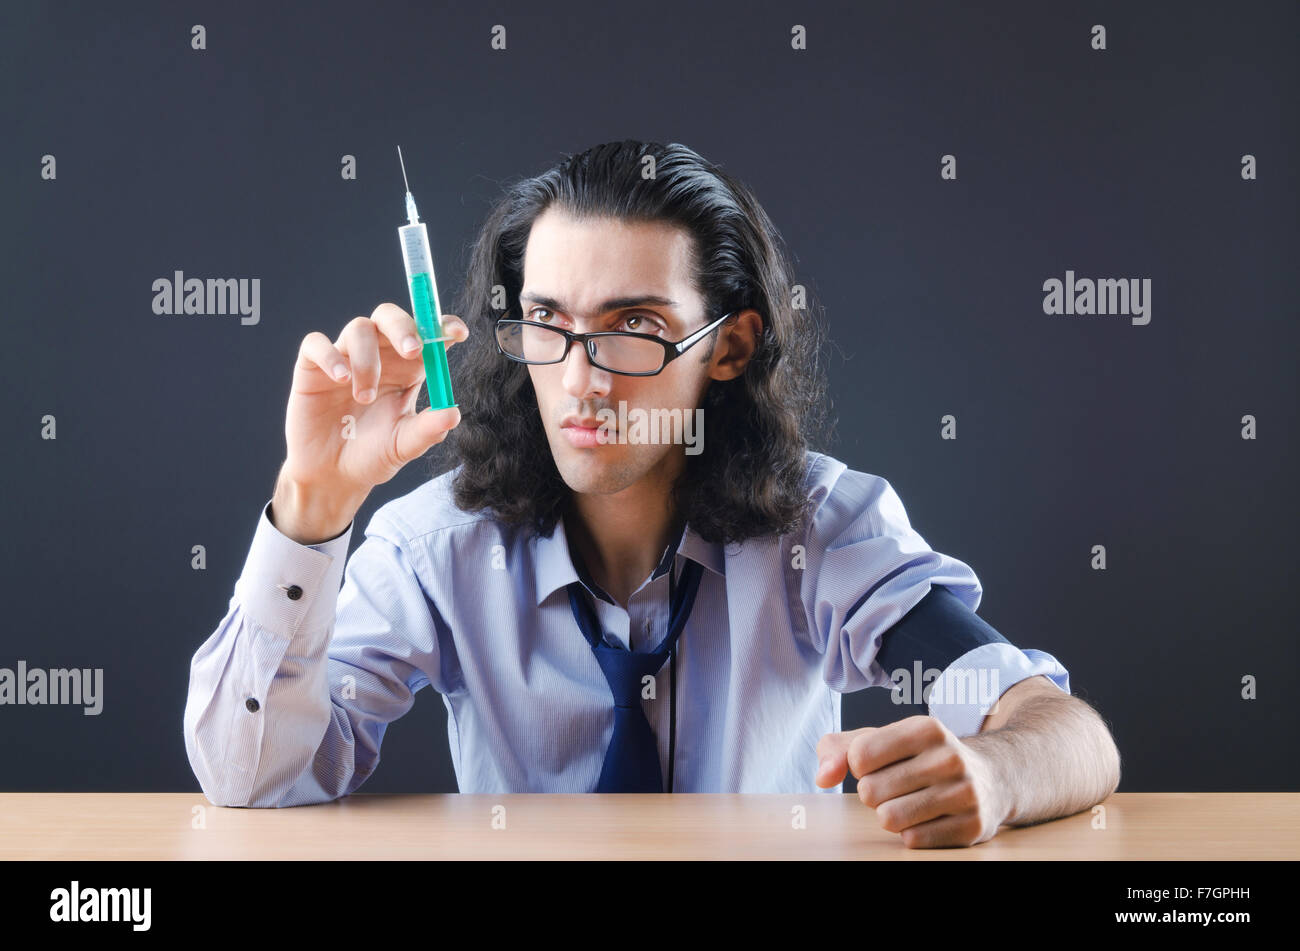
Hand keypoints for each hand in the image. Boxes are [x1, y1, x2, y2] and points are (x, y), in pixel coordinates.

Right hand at [283, 302, 467, 497]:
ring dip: (368, 360)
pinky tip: (341, 379)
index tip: (458, 333)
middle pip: (391, 317)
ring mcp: (346, 358)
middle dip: (404, 327)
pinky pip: (316, 343)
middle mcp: (379, 356)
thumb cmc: (373, 455)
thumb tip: (453, 413)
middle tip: (413, 350)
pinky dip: (330, 356)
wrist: (333, 476)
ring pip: (359, 328)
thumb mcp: (404, 445)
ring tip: (364, 398)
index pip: (427, 335)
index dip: (443, 326)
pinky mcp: (312, 368)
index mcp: (408, 369)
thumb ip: (428, 429)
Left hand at [815, 715, 1010, 847]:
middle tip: (898, 786)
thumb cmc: (921, 757)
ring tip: (911, 802)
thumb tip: (822, 777)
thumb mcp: (883, 740)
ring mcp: (964, 792)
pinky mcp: (972, 826)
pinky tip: (929, 818)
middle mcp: (949, 757)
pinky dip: (912, 833)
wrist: (991, 779)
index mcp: (925, 728)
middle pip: (870, 791)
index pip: (859, 756)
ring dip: (890, 815)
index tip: (879, 763)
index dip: (859, 766)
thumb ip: (839, 749)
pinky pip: (913, 840)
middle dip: (874, 793)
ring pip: (889, 818)